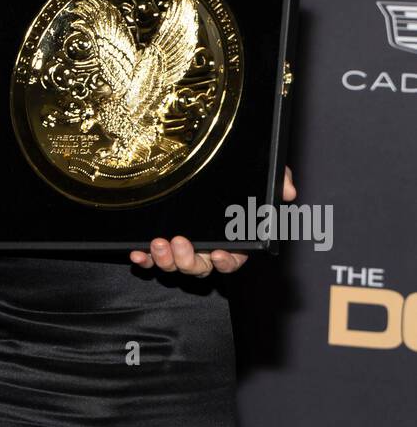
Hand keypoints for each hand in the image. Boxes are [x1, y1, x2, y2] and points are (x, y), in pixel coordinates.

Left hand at [129, 165, 296, 274]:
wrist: (201, 159)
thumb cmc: (238, 175)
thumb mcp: (260, 173)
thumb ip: (278, 180)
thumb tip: (288, 190)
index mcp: (233, 238)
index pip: (233, 259)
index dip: (227, 261)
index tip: (220, 254)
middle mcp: (208, 247)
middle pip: (202, 267)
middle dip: (189, 260)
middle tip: (179, 243)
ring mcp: (184, 247)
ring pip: (177, 265)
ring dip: (166, 260)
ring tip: (158, 244)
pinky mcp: (162, 243)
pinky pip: (153, 257)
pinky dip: (145, 258)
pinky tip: (137, 252)